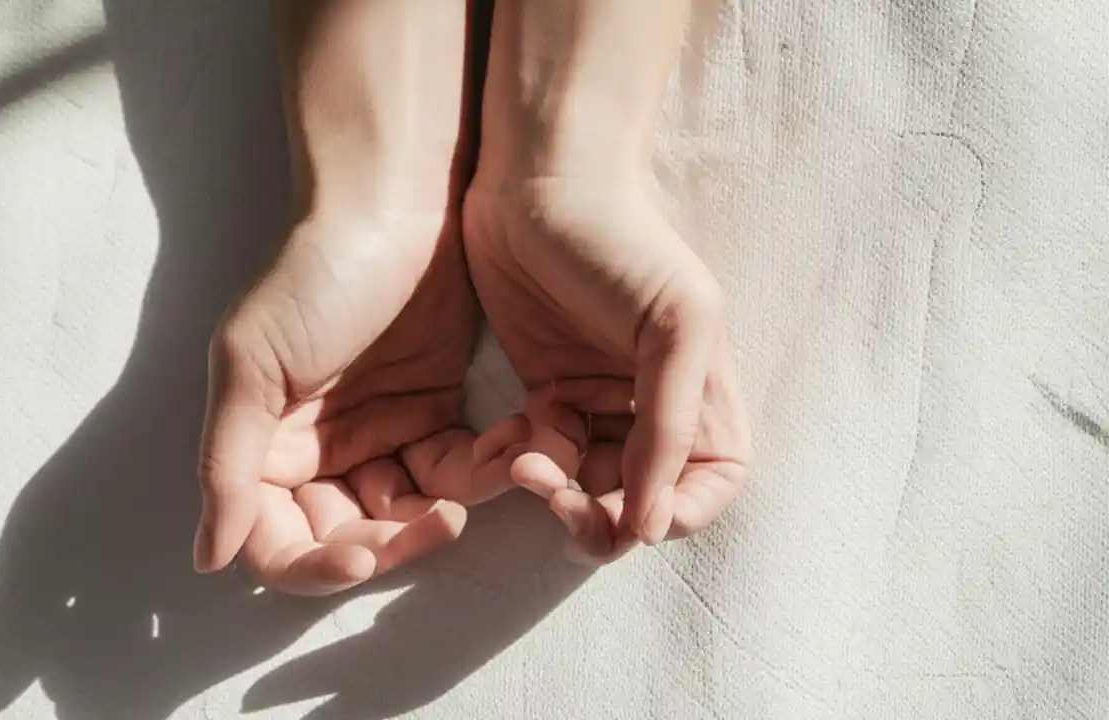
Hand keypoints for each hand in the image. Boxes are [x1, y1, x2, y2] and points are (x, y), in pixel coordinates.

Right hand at [196, 210, 508, 594]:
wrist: (394, 202)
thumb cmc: (312, 274)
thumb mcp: (251, 364)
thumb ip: (227, 463)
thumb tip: (207, 558)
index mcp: (264, 446)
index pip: (279, 543)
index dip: (315, 568)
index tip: (361, 560)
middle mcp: (319, 452)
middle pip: (347, 539)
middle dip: (388, 547)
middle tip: (432, 528)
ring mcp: (379, 435)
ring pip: (405, 515)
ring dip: (436, 519)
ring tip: (467, 495)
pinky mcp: (435, 414)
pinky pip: (453, 473)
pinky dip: (477, 476)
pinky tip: (501, 453)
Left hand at [465, 179, 750, 562]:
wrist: (538, 182)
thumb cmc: (620, 242)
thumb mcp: (673, 329)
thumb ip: (668, 428)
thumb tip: (652, 530)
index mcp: (702, 390)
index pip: (711, 482)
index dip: (681, 513)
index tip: (637, 518)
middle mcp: (653, 402)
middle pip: (642, 496)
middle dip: (605, 514)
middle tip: (562, 505)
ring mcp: (596, 399)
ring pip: (586, 483)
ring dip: (558, 492)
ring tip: (525, 463)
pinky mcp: (544, 390)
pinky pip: (541, 456)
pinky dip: (526, 464)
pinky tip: (508, 441)